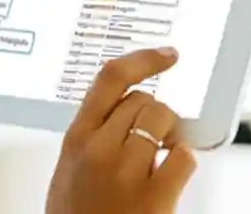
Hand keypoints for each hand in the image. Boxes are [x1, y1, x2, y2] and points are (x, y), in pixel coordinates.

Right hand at [46, 49, 197, 213]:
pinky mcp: (153, 195)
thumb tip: (123, 111)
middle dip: (154, 114)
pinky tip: (169, 174)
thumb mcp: (68, 169)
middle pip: (142, 100)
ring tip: (159, 156)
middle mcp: (98, 148)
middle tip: (153, 136)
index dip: (143, 59)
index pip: (110, 79)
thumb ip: (90, 137)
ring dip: (169, 134)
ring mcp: (126, 171)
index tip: (167, 54)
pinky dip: (182, 161)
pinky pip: (182, 157)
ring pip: (163, 120)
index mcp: (75, 138)